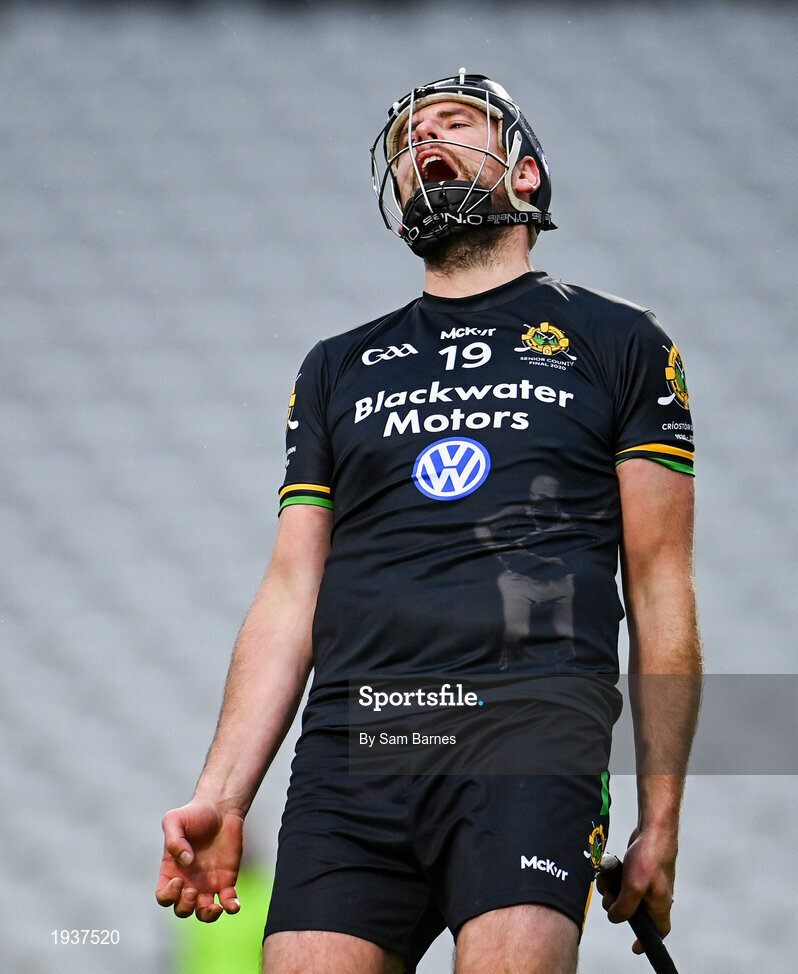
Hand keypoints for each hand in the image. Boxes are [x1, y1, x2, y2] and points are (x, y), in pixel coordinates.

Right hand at [155, 800, 243, 921]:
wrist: (221, 808)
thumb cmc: (194, 813)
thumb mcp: (174, 820)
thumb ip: (174, 840)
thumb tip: (186, 861)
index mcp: (172, 871)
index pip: (164, 897)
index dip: (168, 896)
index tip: (178, 879)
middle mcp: (188, 881)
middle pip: (182, 910)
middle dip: (186, 906)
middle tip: (194, 889)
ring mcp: (208, 883)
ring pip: (204, 913)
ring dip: (207, 916)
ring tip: (213, 907)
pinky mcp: (226, 880)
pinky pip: (228, 902)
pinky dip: (230, 908)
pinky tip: (232, 905)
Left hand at [597, 827, 675, 953]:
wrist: (653, 828)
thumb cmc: (649, 857)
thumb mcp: (634, 887)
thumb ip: (625, 907)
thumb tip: (615, 917)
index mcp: (661, 905)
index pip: (658, 932)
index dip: (646, 941)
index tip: (634, 946)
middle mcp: (656, 896)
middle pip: (633, 912)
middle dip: (617, 906)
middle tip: (609, 896)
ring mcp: (648, 882)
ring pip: (624, 895)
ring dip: (611, 889)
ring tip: (606, 879)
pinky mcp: (639, 869)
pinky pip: (622, 881)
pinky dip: (613, 878)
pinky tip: (608, 870)